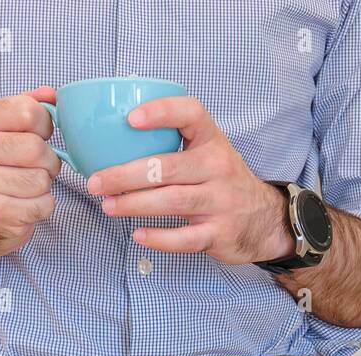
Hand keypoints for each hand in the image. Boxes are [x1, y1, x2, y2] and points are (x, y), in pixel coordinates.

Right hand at [0, 87, 62, 260]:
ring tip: (27, 186)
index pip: (27, 111)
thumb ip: (27, 106)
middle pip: (37, 148)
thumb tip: (51, 94)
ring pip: (41, 179)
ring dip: (44, 185)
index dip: (44, 125)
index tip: (39, 135)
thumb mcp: (3, 129)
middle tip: (37, 167)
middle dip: (48, 160)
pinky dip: (42, 206)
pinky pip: (41, 204)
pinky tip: (25, 204)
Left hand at [86, 96, 293, 263]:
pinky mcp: (219, 233)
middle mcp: (218, 167)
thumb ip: (172, 144)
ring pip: (171, 201)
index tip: (130, 119)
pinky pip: (185, 238)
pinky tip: (138, 234)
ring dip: (133, 204)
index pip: (190, 114)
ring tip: (107, 205)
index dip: (161, 113)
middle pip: (166, 167)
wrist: (265, 219)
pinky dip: (159, 238)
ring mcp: (220, 201)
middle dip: (125, 174)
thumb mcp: (207, 153)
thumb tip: (112, 139)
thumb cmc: (221, 181)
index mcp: (212, 140)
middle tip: (95, 181)